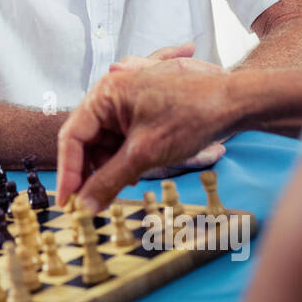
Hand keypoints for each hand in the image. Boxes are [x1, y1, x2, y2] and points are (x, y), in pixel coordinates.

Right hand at [56, 64, 236, 213]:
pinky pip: (121, 138)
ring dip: (111, 166)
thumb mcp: (144, 154)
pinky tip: (137, 171)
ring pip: (104, 143)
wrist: (234, 102)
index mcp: (105, 94)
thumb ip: (108, 182)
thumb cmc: (191, 116)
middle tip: (94, 202)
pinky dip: (125, 157)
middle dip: (92, 171)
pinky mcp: (141, 111)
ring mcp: (126, 102)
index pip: (72, 137)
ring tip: (128, 181)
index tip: (67, 203)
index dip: (68, 173)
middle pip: (86, 141)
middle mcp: (111, 93)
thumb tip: (83, 207)